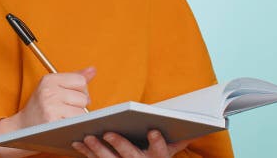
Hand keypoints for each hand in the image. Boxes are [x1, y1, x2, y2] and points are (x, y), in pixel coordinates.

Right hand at [0, 67, 95, 157]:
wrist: (22, 128)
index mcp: (49, 80)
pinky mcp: (53, 122)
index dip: (80, 90)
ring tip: (64, 117)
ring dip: (77, 117)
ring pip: (82, 112)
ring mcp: (50, 107)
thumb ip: (74, 78)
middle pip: (83, 97)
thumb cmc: (41, 107)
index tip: (71, 97)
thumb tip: (93, 70)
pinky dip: (74, 126)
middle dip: (79, 105)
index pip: (80, 80)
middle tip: (66, 109)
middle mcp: (49, 91)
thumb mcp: (53, 87)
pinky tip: (64, 125)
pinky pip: (76, 123)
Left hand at [72, 130, 189, 157]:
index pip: (161, 151)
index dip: (157, 142)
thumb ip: (178, 137)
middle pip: (131, 157)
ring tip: (86, 136)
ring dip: (97, 150)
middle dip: (119, 144)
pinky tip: (77, 142)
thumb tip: (199, 122)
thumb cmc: (155, 155)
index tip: (152, 131)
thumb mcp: (169, 149)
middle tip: (108, 133)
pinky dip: (86, 153)